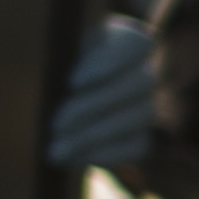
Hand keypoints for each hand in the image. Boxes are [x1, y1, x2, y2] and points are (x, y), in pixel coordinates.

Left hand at [44, 14, 160, 179]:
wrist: (54, 104)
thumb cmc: (51, 68)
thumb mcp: (55, 52)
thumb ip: (61, 53)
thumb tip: (54, 66)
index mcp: (124, 39)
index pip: (136, 43)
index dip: (109, 63)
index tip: (73, 82)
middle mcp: (144, 70)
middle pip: (137, 83)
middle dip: (94, 106)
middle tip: (56, 124)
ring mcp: (148, 105)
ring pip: (137, 117)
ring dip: (95, 134)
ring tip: (56, 149)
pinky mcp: (143, 136)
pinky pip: (137, 146)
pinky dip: (106, 154)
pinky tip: (74, 159)